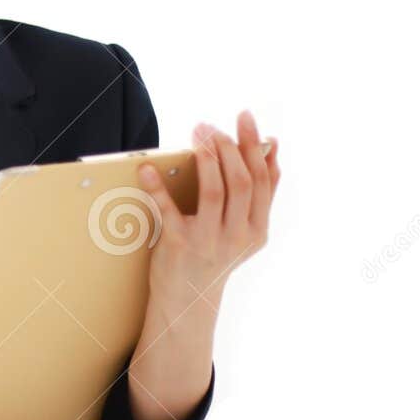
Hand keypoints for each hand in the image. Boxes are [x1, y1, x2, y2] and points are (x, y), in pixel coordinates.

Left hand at [137, 109, 280, 321]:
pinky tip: (147, 168)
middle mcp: (238, 235)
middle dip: (229, 147)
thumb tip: (272, 148)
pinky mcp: (180, 245)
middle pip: (240, 182)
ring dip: (207, 158)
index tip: (245, 118)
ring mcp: (210, 241)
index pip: (262, 180)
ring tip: (198, 134)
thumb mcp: (245, 230)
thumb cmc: (214, 254)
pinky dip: (157, 187)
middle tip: (212, 125)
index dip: (254, 146)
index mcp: (257, 229)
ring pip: (215, 191)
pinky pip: (168, 211)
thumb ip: (259, 193)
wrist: (188, 301)